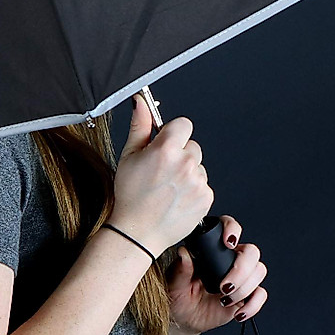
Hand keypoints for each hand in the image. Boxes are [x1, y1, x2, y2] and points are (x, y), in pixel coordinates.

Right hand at [107, 92, 214, 257]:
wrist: (137, 232)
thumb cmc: (130, 196)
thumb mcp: (128, 156)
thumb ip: (140, 125)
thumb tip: (141, 102)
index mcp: (166, 150)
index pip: (183, 124)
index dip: (172, 134)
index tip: (165, 144)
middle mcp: (185, 164)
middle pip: (192, 146)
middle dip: (180, 154)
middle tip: (162, 171)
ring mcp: (197, 182)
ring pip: (198, 166)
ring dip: (187, 173)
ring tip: (168, 187)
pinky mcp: (206, 197)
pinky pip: (203, 184)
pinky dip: (193, 190)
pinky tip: (176, 198)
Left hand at [163, 215, 267, 334]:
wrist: (183, 319)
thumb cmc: (176, 295)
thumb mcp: (174, 282)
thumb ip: (180, 269)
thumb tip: (183, 253)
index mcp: (211, 248)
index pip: (228, 227)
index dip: (233, 229)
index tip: (228, 242)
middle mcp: (229, 259)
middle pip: (251, 252)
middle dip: (242, 269)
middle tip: (224, 286)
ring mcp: (241, 276)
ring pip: (259, 271)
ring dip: (244, 288)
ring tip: (224, 300)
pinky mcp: (246, 295)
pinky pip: (260, 295)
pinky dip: (253, 305)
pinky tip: (238, 313)